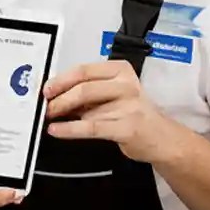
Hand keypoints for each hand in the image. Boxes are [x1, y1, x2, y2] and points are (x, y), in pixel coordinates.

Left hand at [43, 60, 183, 163]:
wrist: (163, 138)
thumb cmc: (134, 113)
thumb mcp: (114, 93)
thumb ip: (89, 90)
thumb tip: (56, 93)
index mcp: (121, 70)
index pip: (83, 70)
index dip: (60, 80)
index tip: (46, 89)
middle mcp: (127, 85)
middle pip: (83, 88)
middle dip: (59, 99)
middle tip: (46, 107)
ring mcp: (129, 106)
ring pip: (87, 110)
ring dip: (66, 116)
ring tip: (53, 119)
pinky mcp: (128, 127)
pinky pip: (92, 127)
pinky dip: (70, 129)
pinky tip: (57, 130)